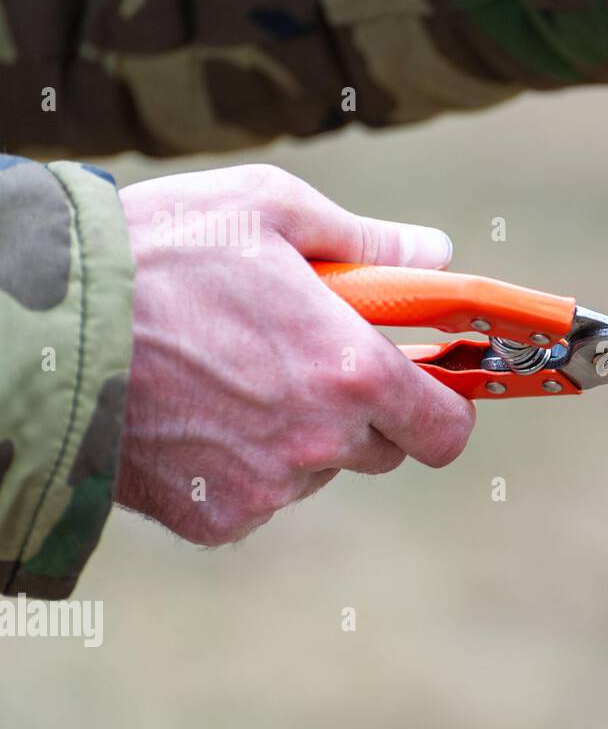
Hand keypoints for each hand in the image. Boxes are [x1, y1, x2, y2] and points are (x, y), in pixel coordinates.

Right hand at [116, 165, 474, 544]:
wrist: (41, 328)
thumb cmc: (157, 250)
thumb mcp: (269, 209)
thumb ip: (369, 241)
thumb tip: (437, 254)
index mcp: (351, 369)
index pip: (445, 429)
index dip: (443, 409)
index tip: (427, 389)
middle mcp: (318, 443)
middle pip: (382, 450)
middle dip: (363, 412)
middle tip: (307, 361)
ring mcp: (265, 489)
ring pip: (315, 472)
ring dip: (297, 436)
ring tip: (230, 375)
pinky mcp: (213, 519)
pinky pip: (256, 498)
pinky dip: (240, 466)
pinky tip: (195, 414)